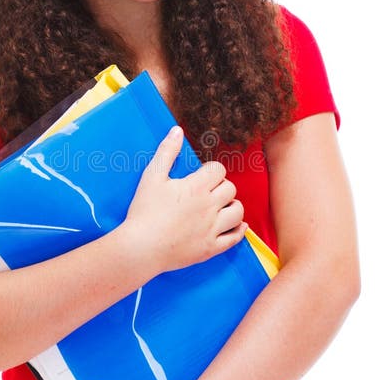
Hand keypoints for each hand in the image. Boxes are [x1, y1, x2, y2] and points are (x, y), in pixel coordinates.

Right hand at [124, 126, 246, 273]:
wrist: (140, 248)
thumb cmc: (144, 212)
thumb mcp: (151, 177)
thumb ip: (166, 152)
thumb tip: (177, 130)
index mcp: (196, 187)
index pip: (219, 170)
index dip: (211, 171)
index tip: (201, 176)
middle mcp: (209, 207)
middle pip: (230, 189)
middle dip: (221, 187)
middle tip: (207, 192)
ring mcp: (212, 229)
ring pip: (238, 212)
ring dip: (232, 206)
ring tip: (220, 207)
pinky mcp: (211, 248)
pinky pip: (235, 238)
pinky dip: (239, 230)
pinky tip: (236, 225)